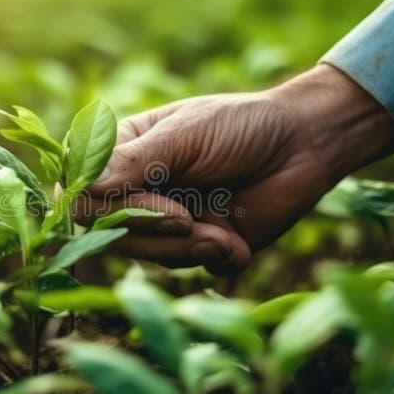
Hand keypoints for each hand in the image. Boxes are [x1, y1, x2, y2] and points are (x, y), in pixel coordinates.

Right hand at [76, 64, 393, 272]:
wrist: (307, 145)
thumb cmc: (242, 125)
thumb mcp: (187, 134)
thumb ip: (137, 161)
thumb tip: (86, 187)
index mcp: (127, 155)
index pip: (86, 190)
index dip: (99, 205)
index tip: (128, 203)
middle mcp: (141, 190)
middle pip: (112, 230)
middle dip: (149, 229)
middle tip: (186, 218)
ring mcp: (170, 221)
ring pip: (149, 255)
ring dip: (184, 249)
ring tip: (220, 233)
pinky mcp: (204, 246)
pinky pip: (190, 268)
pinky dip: (213, 258)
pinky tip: (236, 242)